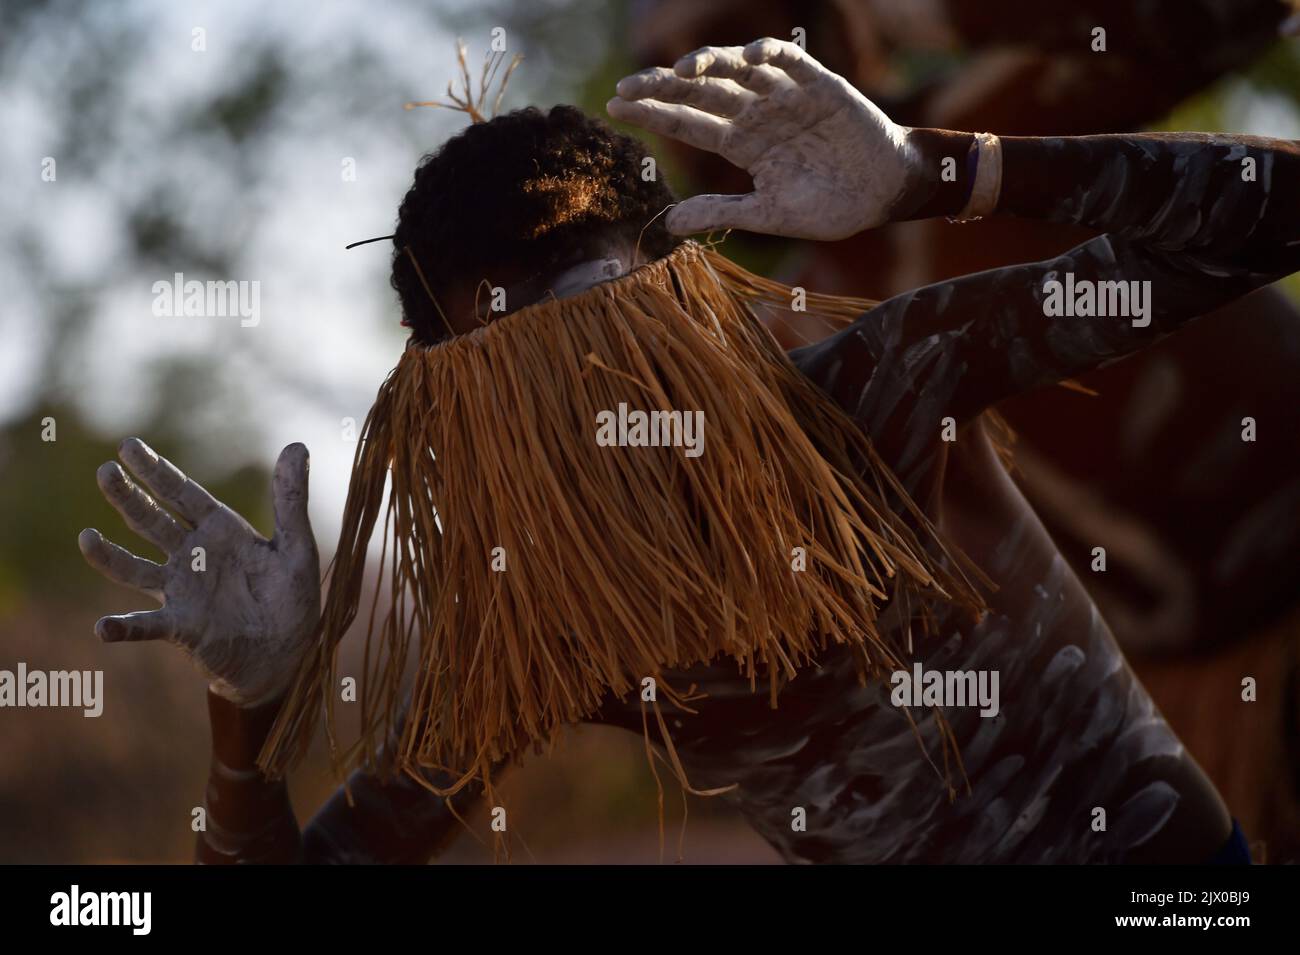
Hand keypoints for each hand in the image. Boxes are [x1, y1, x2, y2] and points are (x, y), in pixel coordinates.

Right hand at [78, 438, 320, 706]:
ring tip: (86, 538)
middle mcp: (191, 556)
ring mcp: (181, 591)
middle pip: (151, 521)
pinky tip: (104, 629)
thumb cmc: (291, 598)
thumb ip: (291, 500)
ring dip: (109, 556)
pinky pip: (146, 626)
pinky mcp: (180, 627)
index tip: (127, 445)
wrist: (287, 653)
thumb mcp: (296, 546)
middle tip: (104, 471)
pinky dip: (124, 628)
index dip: (156, 471)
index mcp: (218, 531)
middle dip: (128, 497)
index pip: (181, 494)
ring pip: (135, 569)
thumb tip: (296, 444)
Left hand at [608, 37, 917, 239]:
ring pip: (740, 71)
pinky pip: (791, 60)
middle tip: (628, 86)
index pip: (689, 122)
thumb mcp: (769, 214)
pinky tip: (747, 55)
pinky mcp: (821, 84)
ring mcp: (787, 96)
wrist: (884, 196)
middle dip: (665, 86)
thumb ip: (722, 211)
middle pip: (704, 92)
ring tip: (683, 70)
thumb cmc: (831, 206)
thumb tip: (668, 221)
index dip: (654, 112)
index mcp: (743, 143)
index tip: (615, 104)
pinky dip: (770, 54)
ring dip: (712, 65)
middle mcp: (758, 114)